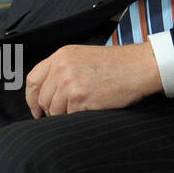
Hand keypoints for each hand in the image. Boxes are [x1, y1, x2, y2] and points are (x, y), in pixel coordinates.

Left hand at [26, 43, 162, 117]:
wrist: (141, 66)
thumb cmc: (119, 63)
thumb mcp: (85, 57)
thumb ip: (64, 69)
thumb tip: (48, 93)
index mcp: (61, 56)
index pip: (32, 80)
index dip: (32, 98)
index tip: (37, 109)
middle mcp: (62, 68)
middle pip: (43, 98)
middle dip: (52, 109)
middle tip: (67, 110)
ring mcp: (70, 83)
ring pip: (54, 110)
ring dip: (67, 113)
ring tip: (85, 105)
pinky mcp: (80, 98)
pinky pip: (69, 116)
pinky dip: (79, 116)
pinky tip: (93, 106)